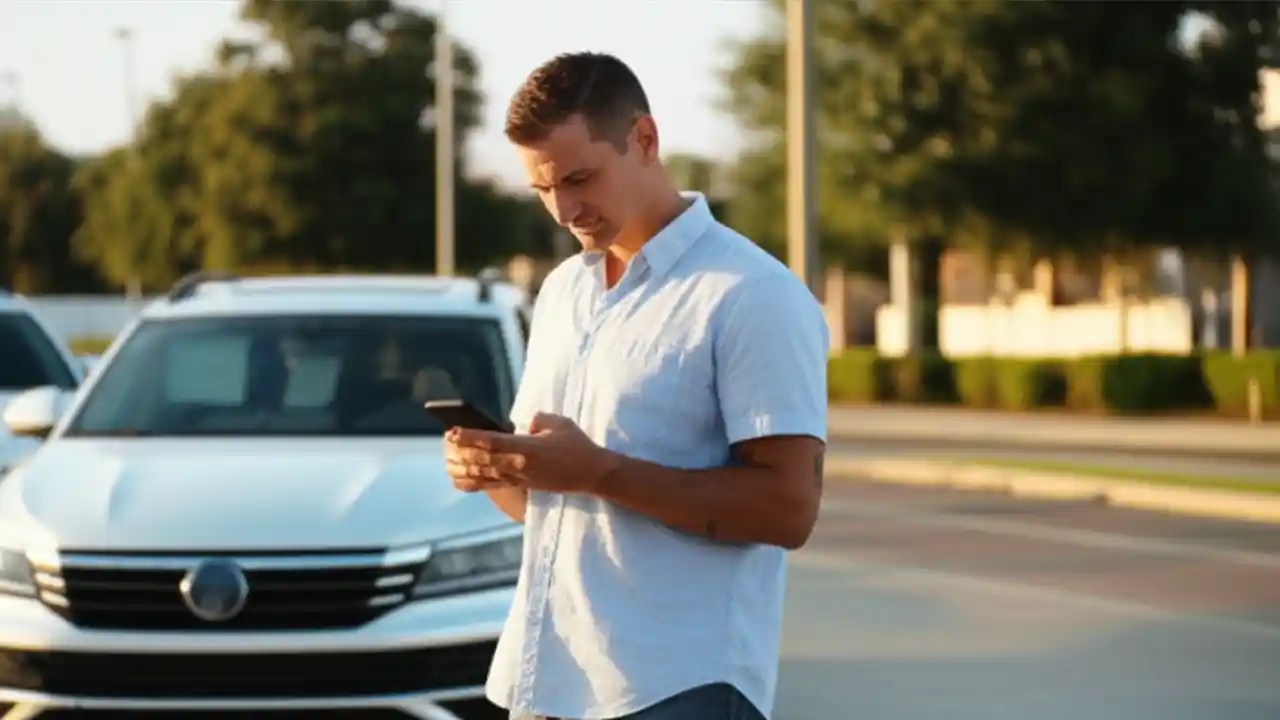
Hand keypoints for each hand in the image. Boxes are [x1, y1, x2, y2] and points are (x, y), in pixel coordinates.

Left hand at [444, 413, 616, 493]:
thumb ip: (538, 419)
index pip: (491, 442)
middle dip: (461, 452)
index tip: (452, 432)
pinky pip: (491, 485)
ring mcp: (519, 477)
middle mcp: (518, 464)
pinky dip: (472, 482)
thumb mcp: (559, 422)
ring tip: (448, 461)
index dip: (469, 437)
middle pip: (481, 460)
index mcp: (526, 447)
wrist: (591, 473)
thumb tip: (524, 423)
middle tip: (446, 443)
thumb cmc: (577, 445)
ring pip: (483, 475)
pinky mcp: (522, 485)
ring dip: (462, 469)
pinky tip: (458, 479)